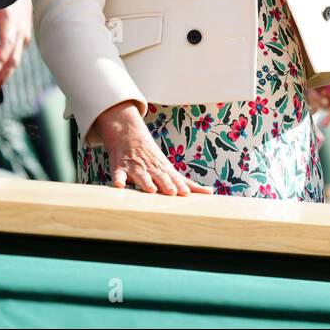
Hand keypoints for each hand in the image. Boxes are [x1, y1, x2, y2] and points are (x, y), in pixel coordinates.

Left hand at [0, 0, 32, 93]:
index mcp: (11, 20)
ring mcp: (25, 30)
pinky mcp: (25, 30)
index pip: (7, 46)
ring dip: (5, 72)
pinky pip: (19, 51)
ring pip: (17, 57)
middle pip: (13, 58)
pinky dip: (9, 63)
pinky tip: (1, 70)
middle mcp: (21, 27)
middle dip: (1, 75)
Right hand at [94, 101, 212, 195]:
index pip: (174, 178)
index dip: (179, 185)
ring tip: (150, 190)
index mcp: (164, 170)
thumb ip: (188, 183)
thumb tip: (211, 193)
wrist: (129, 136)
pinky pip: (118, 174)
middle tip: (172, 192)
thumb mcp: (171, 170)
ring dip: (146, 182)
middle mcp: (151, 168)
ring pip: (141, 176)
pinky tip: (119, 186)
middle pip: (160, 176)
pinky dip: (118, 179)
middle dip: (166, 184)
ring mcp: (136, 167)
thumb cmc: (154, 160)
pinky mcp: (120, 168)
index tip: (186, 193)